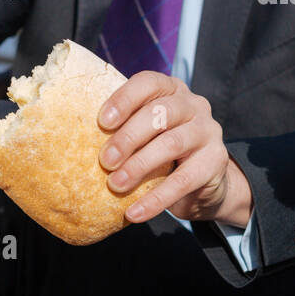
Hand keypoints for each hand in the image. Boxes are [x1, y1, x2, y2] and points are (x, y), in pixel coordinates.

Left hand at [97, 71, 251, 227]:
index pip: (149, 83)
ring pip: (172, 144)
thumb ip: (126, 129)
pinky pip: (183, 181)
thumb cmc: (163, 152)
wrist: (206, 182)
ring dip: (139, 165)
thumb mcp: (147, 135)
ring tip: (115, 185)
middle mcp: (194, 105)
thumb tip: (79, 143)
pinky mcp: (215, 161)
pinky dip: (156, 199)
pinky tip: (135, 212)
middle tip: (105, 161)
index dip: (125, 99)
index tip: (102, 121)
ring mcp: (209, 131)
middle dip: (128, 137)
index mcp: (172, 90)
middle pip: (160, 113)